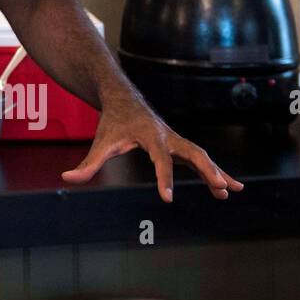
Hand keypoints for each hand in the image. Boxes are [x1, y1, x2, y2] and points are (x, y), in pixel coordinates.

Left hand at [62, 94, 243, 201]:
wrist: (123, 100)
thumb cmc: (112, 123)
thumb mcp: (100, 143)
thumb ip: (87, 164)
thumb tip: (67, 178)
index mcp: (149, 136)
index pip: (160, 160)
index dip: (163, 179)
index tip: (167, 199)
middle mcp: (168, 136)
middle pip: (192, 151)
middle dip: (206, 169)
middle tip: (219, 187)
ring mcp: (176, 140)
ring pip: (201, 155)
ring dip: (217, 171)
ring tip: (232, 190)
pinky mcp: (179, 145)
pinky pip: (201, 159)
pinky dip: (215, 171)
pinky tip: (230, 187)